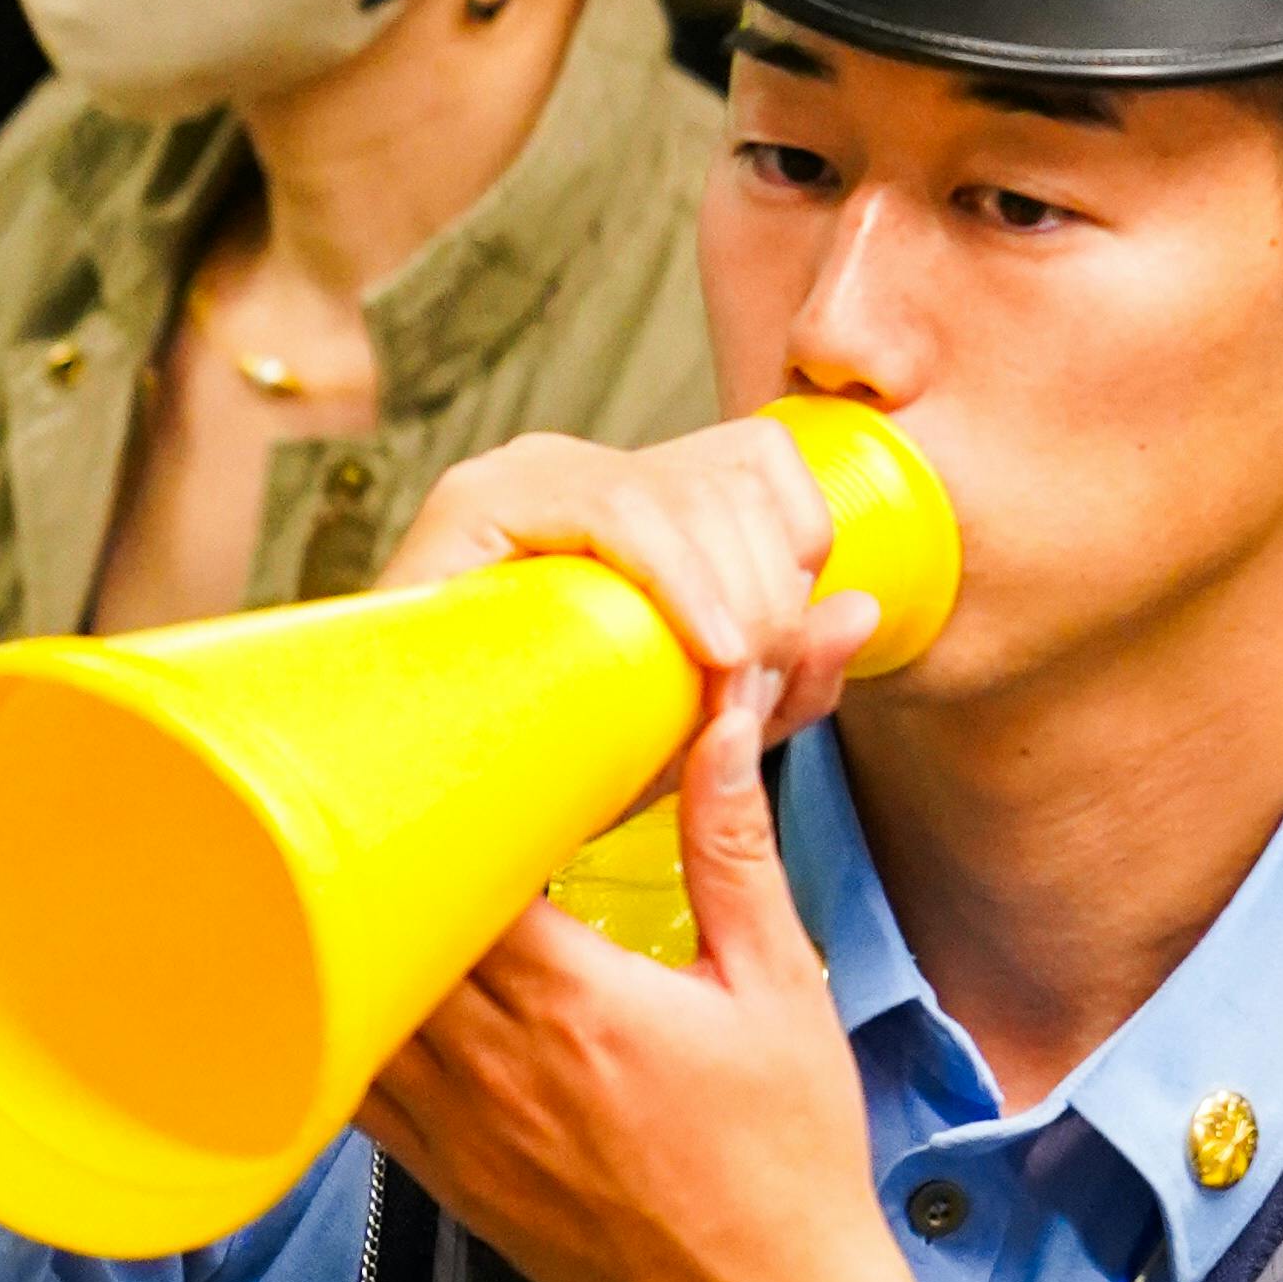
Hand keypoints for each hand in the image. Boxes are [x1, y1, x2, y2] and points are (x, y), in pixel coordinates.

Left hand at [365, 662, 953, 1281]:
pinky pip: (358, 1094)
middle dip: (390, 860)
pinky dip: (354, 1035)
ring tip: (380, 886)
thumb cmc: (787, 1159)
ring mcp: (456, 1133)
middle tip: (405, 801)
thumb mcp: (779, 984)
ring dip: (364, 945)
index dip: (440, 806)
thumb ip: (732, 848)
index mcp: (574, 1001)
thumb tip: (720, 727)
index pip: (454, 871)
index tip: (451, 761)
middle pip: (385, 929)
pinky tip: (376, 995)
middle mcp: (494, 1066)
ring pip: (354, 1009)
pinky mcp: (445, 1185)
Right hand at [376, 414, 881, 747]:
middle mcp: (577, 470)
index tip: (781, 660)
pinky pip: (622, 508)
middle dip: (774, 602)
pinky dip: (685, 580)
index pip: (763, 464)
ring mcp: (524, 475)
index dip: (800, 552)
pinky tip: (712, 651)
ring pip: (694, 494)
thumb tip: (861, 609)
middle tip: (750, 704)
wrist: (421, 817)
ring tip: (720, 701)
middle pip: (738, 482)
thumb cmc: (552, 767)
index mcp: (630, 499)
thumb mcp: (699, 727)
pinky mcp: (478, 499)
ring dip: (738, 606)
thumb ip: (786, 676)